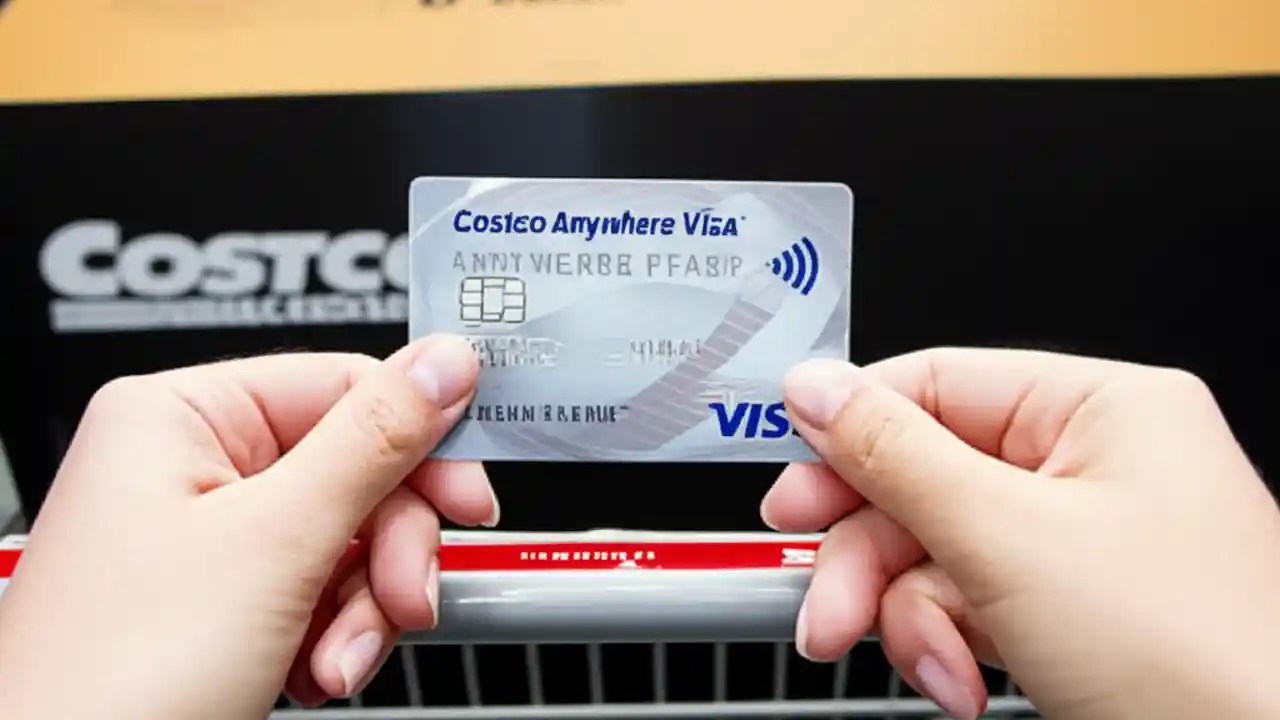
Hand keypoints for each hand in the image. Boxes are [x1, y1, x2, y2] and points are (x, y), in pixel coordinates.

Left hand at [0, 336, 496, 717]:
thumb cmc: (111, 679)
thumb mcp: (275, 543)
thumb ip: (374, 442)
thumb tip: (446, 361)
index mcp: (182, 416)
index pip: (345, 387)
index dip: (421, 443)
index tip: (471, 500)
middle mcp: (192, 467)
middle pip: (355, 474)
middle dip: (389, 551)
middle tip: (406, 598)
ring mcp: (209, 539)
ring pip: (347, 542)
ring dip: (363, 609)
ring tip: (338, 659)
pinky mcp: (225, 601)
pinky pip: (320, 592)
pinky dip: (334, 636)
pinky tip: (315, 672)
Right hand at [763, 349, 1279, 719]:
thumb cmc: (1197, 662)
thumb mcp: (1009, 541)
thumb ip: (895, 456)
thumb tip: (815, 387)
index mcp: (1103, 411)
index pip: (936, 386)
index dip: (850, 434)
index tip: (790, 484)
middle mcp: (1094, 465)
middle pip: (923, 480)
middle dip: (868, 556)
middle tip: (824, 605)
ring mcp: (1079, 543)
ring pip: (936, 551)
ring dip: (907, 616)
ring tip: (925, 666)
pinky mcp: (1067, 610)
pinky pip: (969, 602)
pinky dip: (948, 645)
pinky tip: (960, 682)